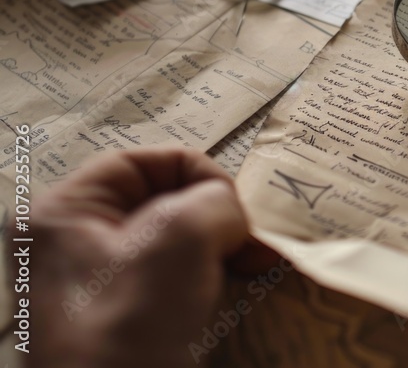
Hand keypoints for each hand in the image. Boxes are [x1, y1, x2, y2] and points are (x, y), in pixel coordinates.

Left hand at [22, 148, 251, 367]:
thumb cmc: (129, 332)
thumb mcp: (178, 240)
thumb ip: (213, 201)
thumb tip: (231, 215)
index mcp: (64, 212)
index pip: (144, 160)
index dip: (198, 173)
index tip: (235, 210)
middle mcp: (74, 243)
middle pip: (163, 201)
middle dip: (217, 217)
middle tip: (255, 245)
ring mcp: (98, 285)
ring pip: (176, 242)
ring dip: (222, 249)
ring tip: (256, 268)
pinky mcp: (125, 320)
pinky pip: (175, 280)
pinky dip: (211, 280)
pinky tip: (235, 293)